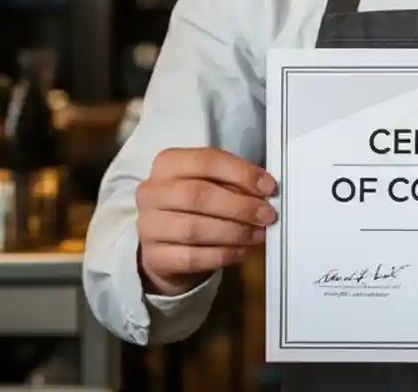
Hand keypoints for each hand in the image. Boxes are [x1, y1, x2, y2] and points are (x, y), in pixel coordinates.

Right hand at [137, 147, 277, 296]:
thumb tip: (265, 190)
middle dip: (240, 206)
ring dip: (235, 232)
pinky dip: (223, 254)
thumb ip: (235, 182)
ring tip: (258, 234)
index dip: (241, 173)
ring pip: (194, 229)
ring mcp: (149, 225)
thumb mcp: (211, 184)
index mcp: (168, 163)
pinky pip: (192, 257)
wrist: (165, 244)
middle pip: (198, 195)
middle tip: (266, 215)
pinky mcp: (154, 256)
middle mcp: (152, 192)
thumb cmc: (194, 206)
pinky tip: (242, 251)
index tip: (268, 187)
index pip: (206, 160)